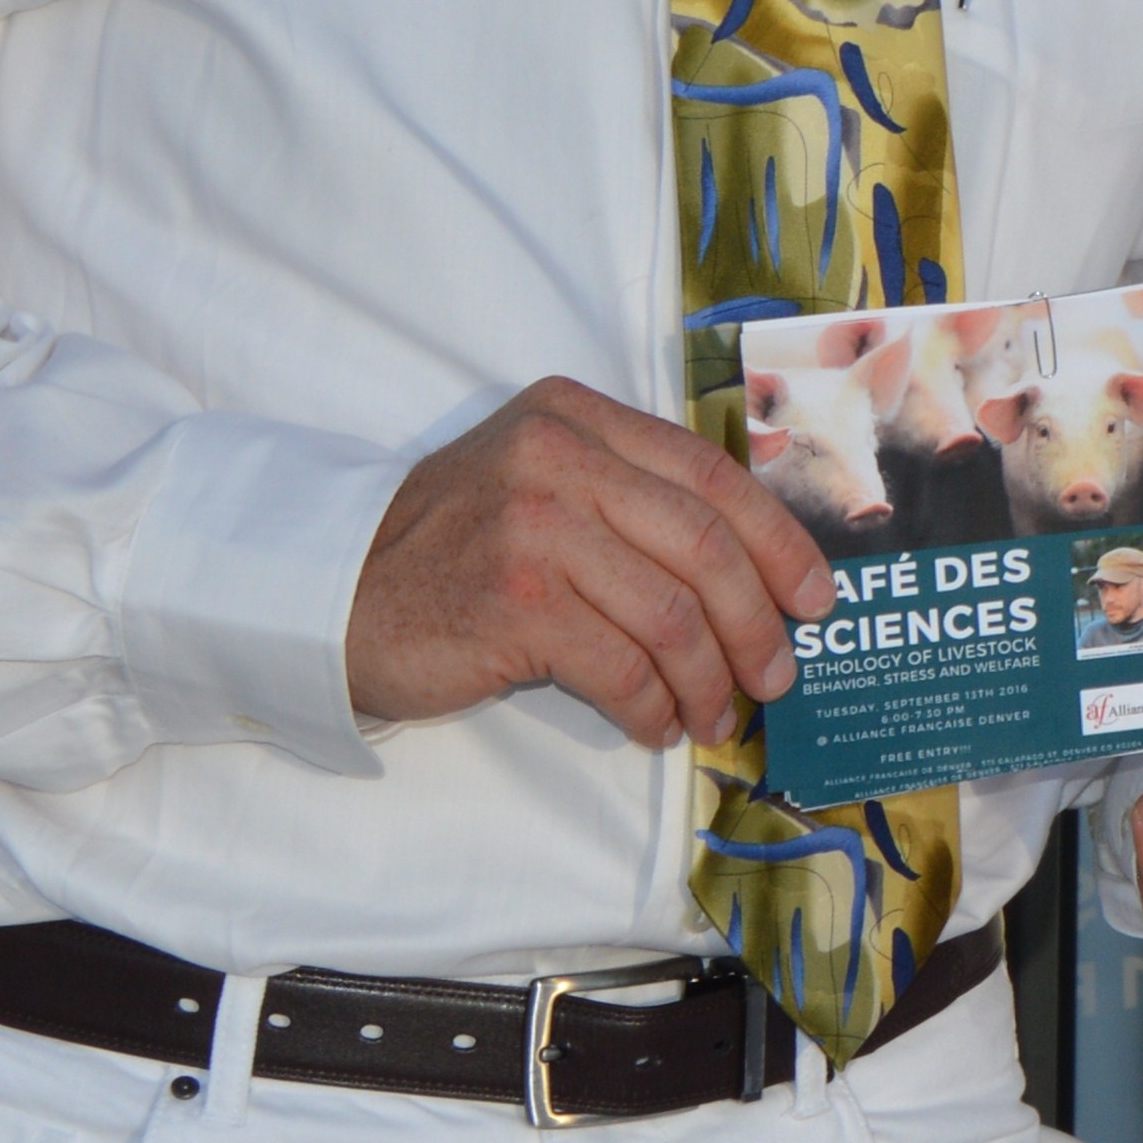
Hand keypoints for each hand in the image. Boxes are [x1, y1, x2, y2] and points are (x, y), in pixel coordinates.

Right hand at [348, 377, 833, 743]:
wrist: (328, 594)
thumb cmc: (449, 548)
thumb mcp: (538, 483)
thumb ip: (628, 496)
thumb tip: (756, 570)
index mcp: (577, 417)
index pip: (710, 475)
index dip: (778, 541)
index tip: (814, 596)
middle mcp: (559, 457)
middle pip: (706, 544)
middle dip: (757, 620)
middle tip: (778, 674)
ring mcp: (536, 527)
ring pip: (673, 612)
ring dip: (709, 678)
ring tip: (716, 714)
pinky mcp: (516, 602)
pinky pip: (623, 665)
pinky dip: (654, 705)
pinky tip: (657, 725)